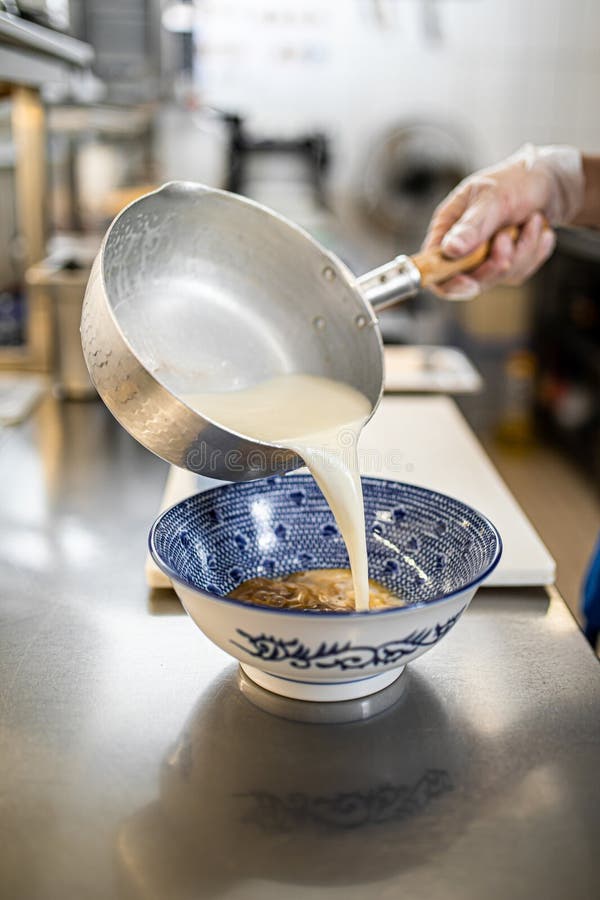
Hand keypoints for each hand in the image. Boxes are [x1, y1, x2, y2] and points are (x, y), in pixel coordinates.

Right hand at [422, 144, 583, 298]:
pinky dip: (535, 251)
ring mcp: (486, 259)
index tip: (468, 282)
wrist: (551, 182)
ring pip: (499, 276)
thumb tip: (450, 249)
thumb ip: (472, 226)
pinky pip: (520, 273)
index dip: (447, 281)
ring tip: (532, 220)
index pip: (434, 267)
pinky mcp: (508, 265)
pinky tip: (538, 229)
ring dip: (523, 249)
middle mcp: (463, 247)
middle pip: (469, 280)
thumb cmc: (516, 182)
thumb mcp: (493, 199)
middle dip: (496, 261)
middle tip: (509, 236)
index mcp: (448, 228)